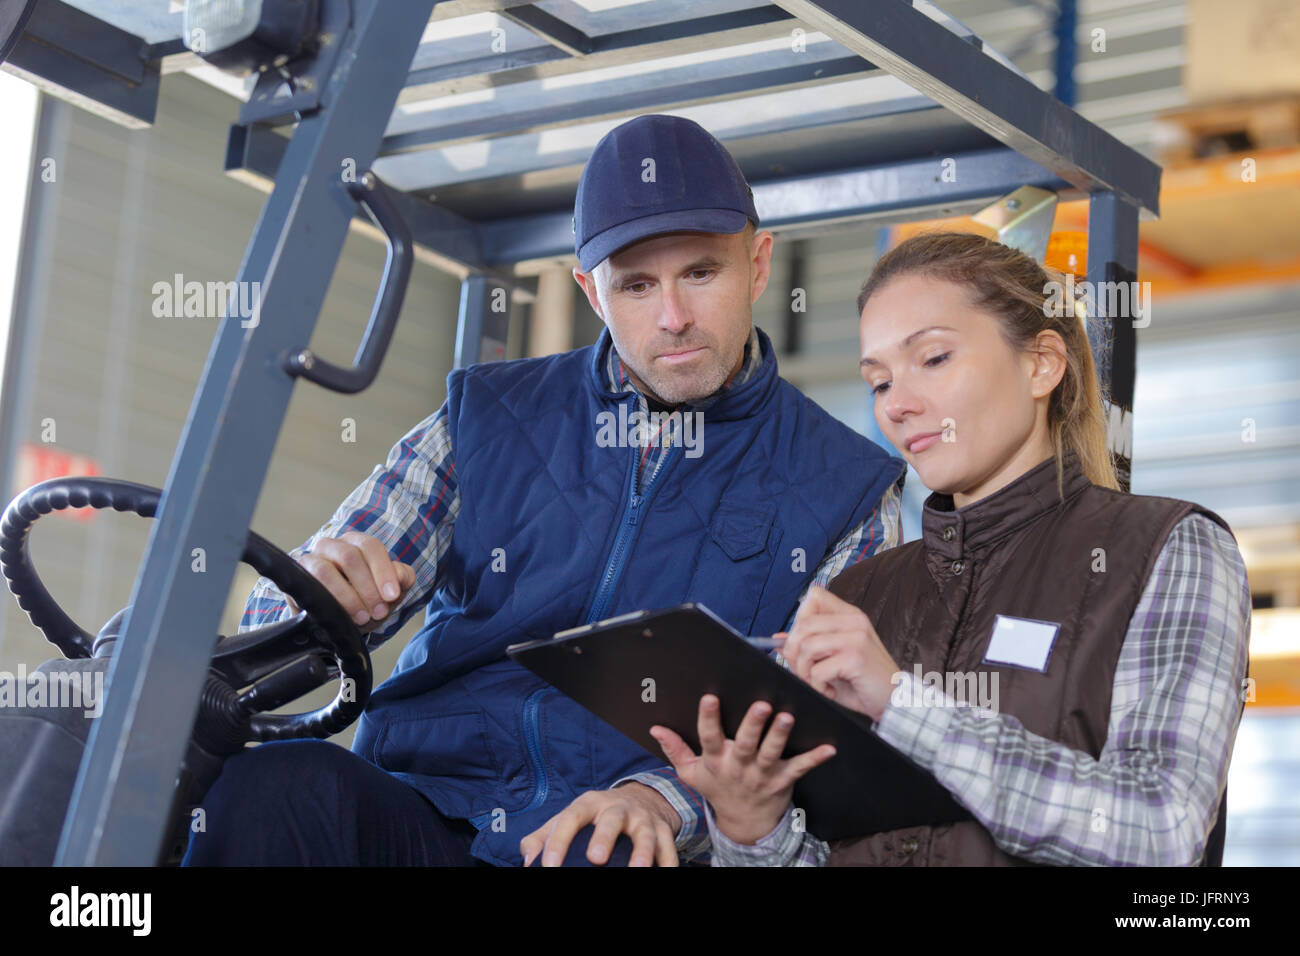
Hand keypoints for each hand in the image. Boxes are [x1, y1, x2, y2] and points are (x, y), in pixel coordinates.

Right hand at [285, 531, 415, 632]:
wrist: (335, 622)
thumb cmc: (365, 601)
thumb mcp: (389, 592)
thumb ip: (402, 579)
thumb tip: (402, 575)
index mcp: (355, 542)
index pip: (371, 546)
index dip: (383, 571)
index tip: (392, 596)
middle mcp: (331, 546)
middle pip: (349, 557)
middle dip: (367, 588)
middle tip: (378, 612)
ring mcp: (310, 561)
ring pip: (325, 571)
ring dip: (347, 597)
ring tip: (361, 618)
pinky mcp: (296, 579)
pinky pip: (307, 585)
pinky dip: (326, 601)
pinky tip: (337, 615)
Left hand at [519, 783, 679, 866]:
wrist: (642, 798)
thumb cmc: (597, 815)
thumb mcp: (571, 817)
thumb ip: (544, 836)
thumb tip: (528, 860)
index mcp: (591, 803)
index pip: (571, 818)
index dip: (558, 840)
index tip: (548, 865)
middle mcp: (618, 808)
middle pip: (612, 819)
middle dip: (604, 837)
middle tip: (595, 859)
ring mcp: (643, 819)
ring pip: (645, 834)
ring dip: (643, 852)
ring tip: (638, 870)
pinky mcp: (663, 830)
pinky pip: (668, 847)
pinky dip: (669, 863)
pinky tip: (666, 874)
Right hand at [652, 695, 835, 844]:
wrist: (744, 823)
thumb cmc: (717, 789)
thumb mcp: (691, 773)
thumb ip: (675, 749)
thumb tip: (656, 728)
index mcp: (716, 761)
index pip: (709, 738)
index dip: (708, 718)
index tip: (710, 697)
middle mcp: (739, 767)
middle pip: (746, 744)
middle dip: (753, 724)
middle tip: (761, 705)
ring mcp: (762, 774)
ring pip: (771, 753)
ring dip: (780, 735)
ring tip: (787, 717)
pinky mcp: (783, 780)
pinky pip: (800, 768)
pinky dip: (815, 759)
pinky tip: (829, 748)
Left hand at [779, 584, 897, 719]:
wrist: (895, 701)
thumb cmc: (862, 682)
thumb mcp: (832, 660)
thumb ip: (807, 646)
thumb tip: (777, 639)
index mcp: (849, 615)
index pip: (814, 596)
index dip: (800, 619)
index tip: (803, 644)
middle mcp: (854, 621)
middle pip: (803, 625)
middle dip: (794, 653)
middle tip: (805, 673)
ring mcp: (856, 637)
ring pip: (806, 646)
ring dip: (805, 672)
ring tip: (819, 683)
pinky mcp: (856, 658)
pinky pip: (818, 670)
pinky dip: (818, 685)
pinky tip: (831, 691)